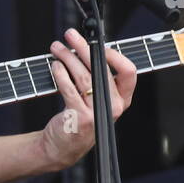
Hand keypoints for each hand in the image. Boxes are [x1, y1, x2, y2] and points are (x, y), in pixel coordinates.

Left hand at [40, 27, 136, 169]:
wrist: (62, 147)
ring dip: (68, 58)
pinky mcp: (80, 117)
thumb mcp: (95, 99)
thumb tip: (85, 47)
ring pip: (83, 76)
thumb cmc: (79, 118)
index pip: (128, 71)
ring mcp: (98, 113)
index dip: (113, 53)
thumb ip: (97, 77)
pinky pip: (69, 88)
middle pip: (102, 69)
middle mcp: (114, 106)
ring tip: (57, 48)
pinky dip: (60, 74)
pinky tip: (54, 66)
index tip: (96, 43)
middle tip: (71, 35)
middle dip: (84, 48)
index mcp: (122, 99)